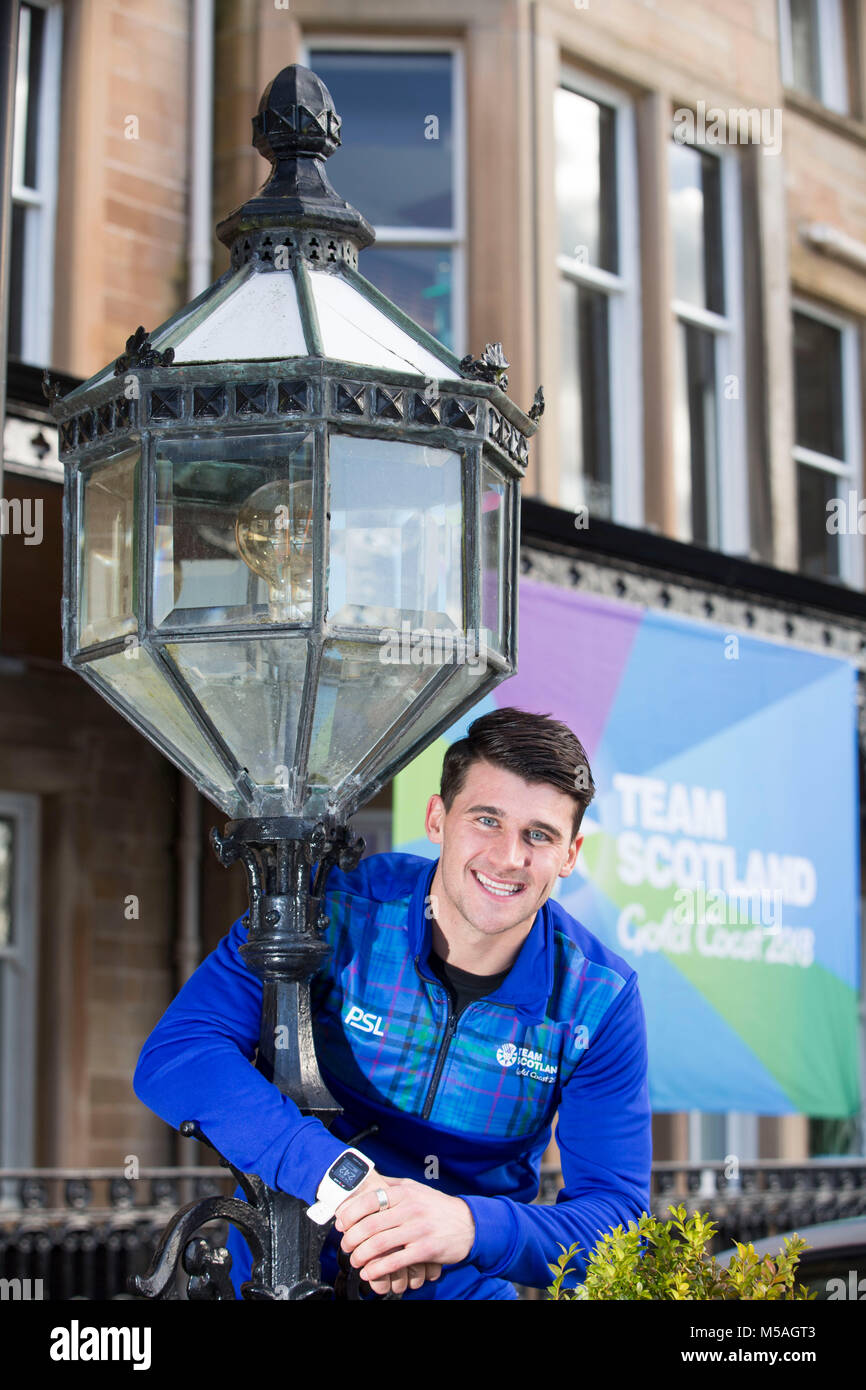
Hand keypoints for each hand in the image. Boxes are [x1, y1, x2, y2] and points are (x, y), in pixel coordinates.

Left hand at [335, 1176, 474, 1294]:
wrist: (469, 1223)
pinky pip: (395, 1261)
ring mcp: (418, 1229)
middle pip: (370, 1224)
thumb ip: (393, 1185)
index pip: (369, 1199)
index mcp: (405, 1192)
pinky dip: (377, 1269)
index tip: (340, 1223)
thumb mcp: (417, 1188)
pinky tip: (369, 1272)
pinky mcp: (426, 1249)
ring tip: (355, 1261)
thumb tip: (369, 1181)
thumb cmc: (438, 1206)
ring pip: (379, 1244)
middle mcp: (410, 1208)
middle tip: (345, 1246)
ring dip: (361, 1255)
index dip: (350, 1212)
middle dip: (351, 1238)